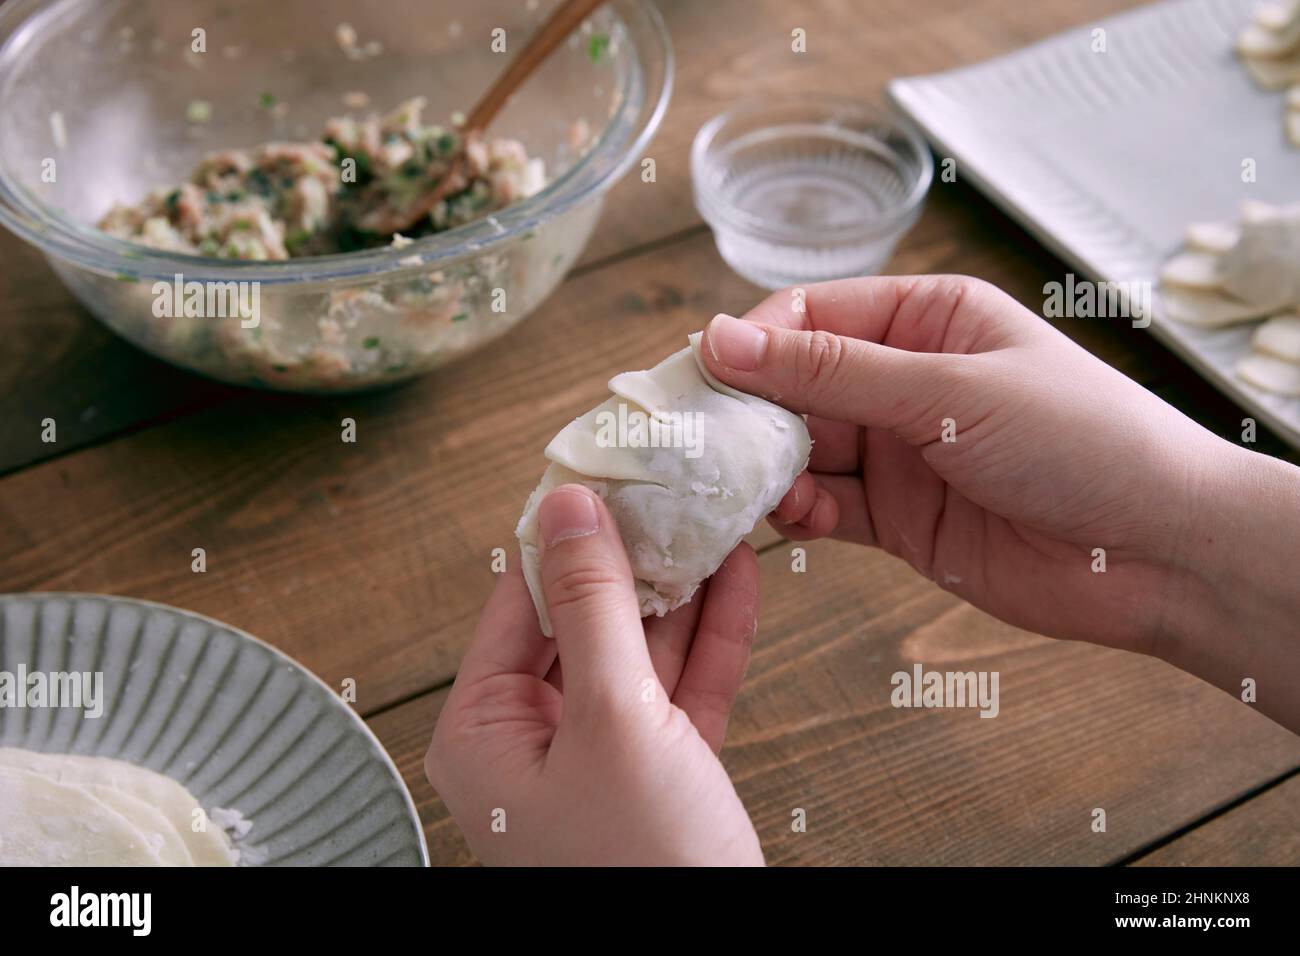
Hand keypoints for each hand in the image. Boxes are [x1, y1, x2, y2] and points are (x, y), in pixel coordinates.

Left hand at [426, 485, 764, 864]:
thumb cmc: (643, 865)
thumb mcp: (614, 718)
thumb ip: (592, 607)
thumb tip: (568, 506)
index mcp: (485, 730)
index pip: (518, 599)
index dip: (565, 528)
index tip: (604, 463)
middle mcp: (534, 739)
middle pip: (582, 617)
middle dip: (635, 554)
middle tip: (671, 482)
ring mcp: (600, 754)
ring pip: (639, 647)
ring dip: (681, 586)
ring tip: (713, 513)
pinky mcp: (661, 769)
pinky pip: (681, 686)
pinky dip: (712, 635)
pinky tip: (739, 575)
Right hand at [701, 276, 1299, 730]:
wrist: (1157, 552)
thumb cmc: (1082, 441)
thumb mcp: (950, 392)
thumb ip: (834, 372)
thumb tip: (725, 338)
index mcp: (928, 319)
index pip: (812, 315)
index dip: (754, 342)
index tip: (706, 376)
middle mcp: (906, 380)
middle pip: (796, 385)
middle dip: (753, 412)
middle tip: (707, 443)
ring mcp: (901, 452)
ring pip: (803, 451)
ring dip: (771, 469)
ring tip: (757, 490)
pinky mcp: (900, 520)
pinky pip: (827, 507)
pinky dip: (800, 514)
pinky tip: (797, 520)